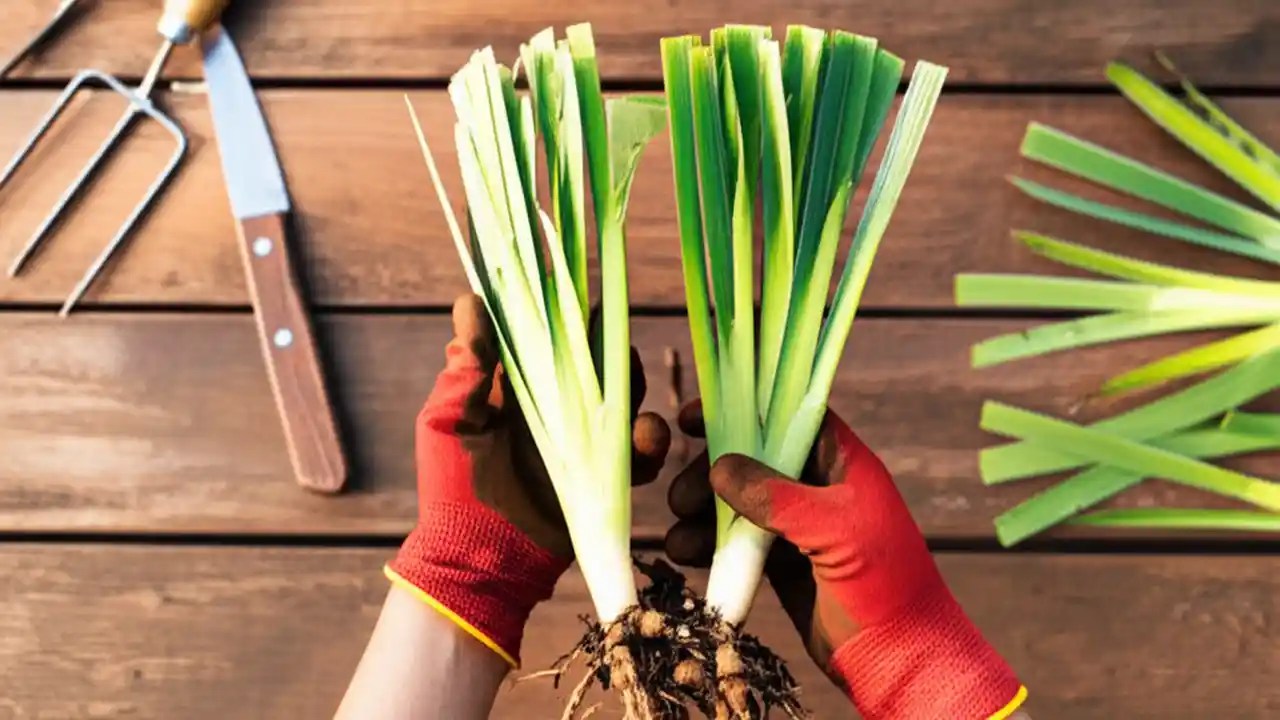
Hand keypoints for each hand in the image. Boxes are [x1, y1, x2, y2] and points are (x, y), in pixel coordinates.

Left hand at [387, 294, 670, 666]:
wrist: (476, 562)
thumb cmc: (451, 487)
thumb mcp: (449, 421)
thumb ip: (467, 366)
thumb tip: (470, 300)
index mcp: (516, 386)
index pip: (547, 336)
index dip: (565, 310)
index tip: (579, 284)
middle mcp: (554, 407)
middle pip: (596, 360)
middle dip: (609, 346)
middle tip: (611, 338)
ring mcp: (581, 442)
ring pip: (624, 399)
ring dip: (634, 386)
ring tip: (629, 384)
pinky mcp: (604, 478)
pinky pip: (637, 454)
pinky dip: (646, 445)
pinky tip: (643, 442)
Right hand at [664, 402, 1024, 719]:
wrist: (899, 657)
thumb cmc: (883, 584)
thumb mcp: (833, 530)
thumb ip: (777, 496)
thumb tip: (720, 468)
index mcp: (843, 463)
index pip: (789, 416)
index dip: (744, 410)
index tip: (694, 418)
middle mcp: (819, 487)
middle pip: (753, 458)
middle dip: (711, 473)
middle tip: (681, 496)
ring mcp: (799, 525)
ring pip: (739, 502)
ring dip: (704, 513)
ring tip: (679, 535)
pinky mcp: (783, 563)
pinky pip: (738, 541)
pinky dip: (710, 544)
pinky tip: (686, 555)